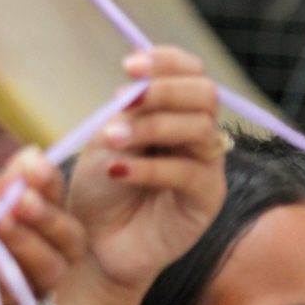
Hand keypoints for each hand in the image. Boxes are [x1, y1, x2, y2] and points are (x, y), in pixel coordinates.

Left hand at [0, 150, 84, 304]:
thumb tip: (37, 155)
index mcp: (12, 218)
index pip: (53, 203)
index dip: (52, 185)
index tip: (36, 167)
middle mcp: (21, 251)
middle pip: (71, 239)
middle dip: (51, 215)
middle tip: (22, 199)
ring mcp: (11, 281)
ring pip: (57, 265)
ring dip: (33, 238)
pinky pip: (24, 287)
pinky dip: (9, 262)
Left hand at [66, 46, 225, 292]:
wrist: (96, 243)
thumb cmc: (101, 190)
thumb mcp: (107, 140)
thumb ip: (128, 111)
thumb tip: (137, 82)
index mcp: (177, 112)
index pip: (191, 72)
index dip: (167, 61)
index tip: (128, 65)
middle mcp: (199, 136)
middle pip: (206, 95)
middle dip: (165, 89)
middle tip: (126, 97)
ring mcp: (208, 167)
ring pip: (200, 129)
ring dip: (152, 126)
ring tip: (113, 140)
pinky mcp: (207, 200)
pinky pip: (188, 173)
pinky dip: (150, 168)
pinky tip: (117, 170)